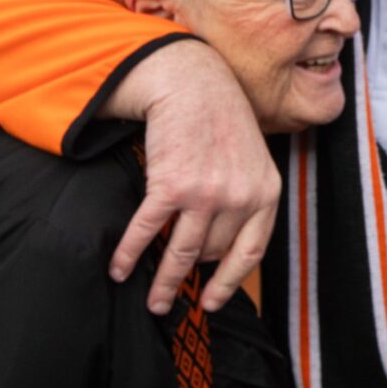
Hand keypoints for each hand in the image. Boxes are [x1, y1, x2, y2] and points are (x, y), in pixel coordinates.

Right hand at [104, 40, 280, 313]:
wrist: (193, 84)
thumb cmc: (221, 121)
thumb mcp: (252, 160)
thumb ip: (247, 199)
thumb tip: (223, 247)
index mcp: (266, 193)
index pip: (250, 253)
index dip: (229, 283)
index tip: (212, 303)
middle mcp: (241, 197)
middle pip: (210, 254)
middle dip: (189, 277)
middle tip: (170, 300)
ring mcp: (207, 193)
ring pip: (182, 253)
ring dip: (162, 282)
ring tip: (152, 301)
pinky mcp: (172, 186)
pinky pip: (147, 231)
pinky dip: (130, 254)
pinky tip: (119, 269)